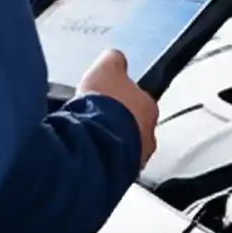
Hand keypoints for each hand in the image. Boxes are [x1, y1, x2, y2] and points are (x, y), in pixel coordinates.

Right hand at [77, 50, 158, 166]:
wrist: (94, 143)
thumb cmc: (105, 109)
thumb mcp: (106, 68)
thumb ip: (113, 61)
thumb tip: (116, 56)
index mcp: (148, 107)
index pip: (140, 101)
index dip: (122, 99)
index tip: (110, 99)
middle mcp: (147, 135)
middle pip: (133, 127)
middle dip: (116, 123)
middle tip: (95, 119)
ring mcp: (134, 158)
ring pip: (123, 149)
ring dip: (107, 143)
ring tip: (85, 137)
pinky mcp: (118, 176)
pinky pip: (109, 166)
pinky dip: (98, 160)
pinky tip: (83, 153)